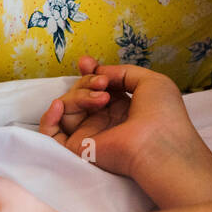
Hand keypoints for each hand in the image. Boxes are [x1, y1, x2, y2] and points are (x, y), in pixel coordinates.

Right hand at [39, 56, 191, 177]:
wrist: (158, 144)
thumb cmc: (162, 116)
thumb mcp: (151, 82)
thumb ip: (123, 72)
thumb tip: (100, 73)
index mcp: (122, 108)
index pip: (95, 88)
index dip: (88, 73)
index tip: (86, 62)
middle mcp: (104, 121)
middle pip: (79, 93)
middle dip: (86, 81)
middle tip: (101, 83)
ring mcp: (89, 135)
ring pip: (66, 107)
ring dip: (77, 96)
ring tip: (99, 99)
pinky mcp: (77, 149)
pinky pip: (51, 134)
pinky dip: (49, 118)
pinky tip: (59, 106)